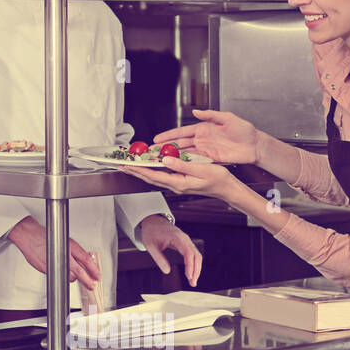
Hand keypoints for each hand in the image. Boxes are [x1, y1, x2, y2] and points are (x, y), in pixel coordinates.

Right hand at [6, 216, 100, 290]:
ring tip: (73, 275)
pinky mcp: (46, 269)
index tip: (97, 275)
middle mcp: (63, 255)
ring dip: (73, 278)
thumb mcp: (64, 241)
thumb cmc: (45, 236)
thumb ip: (74, 252)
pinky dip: (62, 275)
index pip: (86, 260)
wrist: (29, 236)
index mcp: (69, 246)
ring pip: (69, 277)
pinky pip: (58, 276)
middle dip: (87, 281)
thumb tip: (84, 260)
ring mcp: (54, 264)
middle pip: (80, 272)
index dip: (94, 270)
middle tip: (92, 285)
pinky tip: (61, 271)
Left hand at [118, 155, 239, 200]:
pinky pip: (162, 175)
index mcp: (179, 183)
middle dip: (135, 171)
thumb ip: (182, 165)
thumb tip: (165, 160)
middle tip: (121, 164)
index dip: (139, 170)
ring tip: (131, 164)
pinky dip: (153, 169)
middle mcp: (175, 185)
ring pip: (155, 177)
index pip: (154, 176)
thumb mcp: (201, 170)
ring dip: (142, 170)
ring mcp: (177, 184)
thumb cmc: (218, 179)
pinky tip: (149, 164)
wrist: (227, 188)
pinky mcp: (180, 181)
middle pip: (150, 178)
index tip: (127, 165)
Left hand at [136, 214, 201, 286]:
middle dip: (196, 270)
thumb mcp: (150, 246)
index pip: (188, 252)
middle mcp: (184, 238)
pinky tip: (191, 273)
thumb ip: (158, 258)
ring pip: (197, 255)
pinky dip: (194, 264)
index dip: (190, 265)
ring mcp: (186, 240)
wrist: (153, 221)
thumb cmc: (151, 232)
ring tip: (192, 281)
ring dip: (197, 268)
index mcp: (176, 237)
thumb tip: (167, 271)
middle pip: (196, 255)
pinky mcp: (186, 243)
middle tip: (192, 283)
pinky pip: (193, 254)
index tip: (188, 276)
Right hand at [153, 109, 260, 164]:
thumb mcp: (228, 118)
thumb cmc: (244, 130)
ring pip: (184, 153)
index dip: (169, 135)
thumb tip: (197, 111)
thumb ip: (211, 115)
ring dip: (172, 156)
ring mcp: (205, 150)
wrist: (255, 145)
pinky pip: (195, 161)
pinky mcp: (210, 159)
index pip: (181, 132)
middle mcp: (201, 139)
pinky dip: (185, 163)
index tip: (157, 138)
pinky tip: (176, 165)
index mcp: (203, 128)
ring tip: (159, 159)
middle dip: (165, 147)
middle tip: (152, 151)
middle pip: (179, 144)